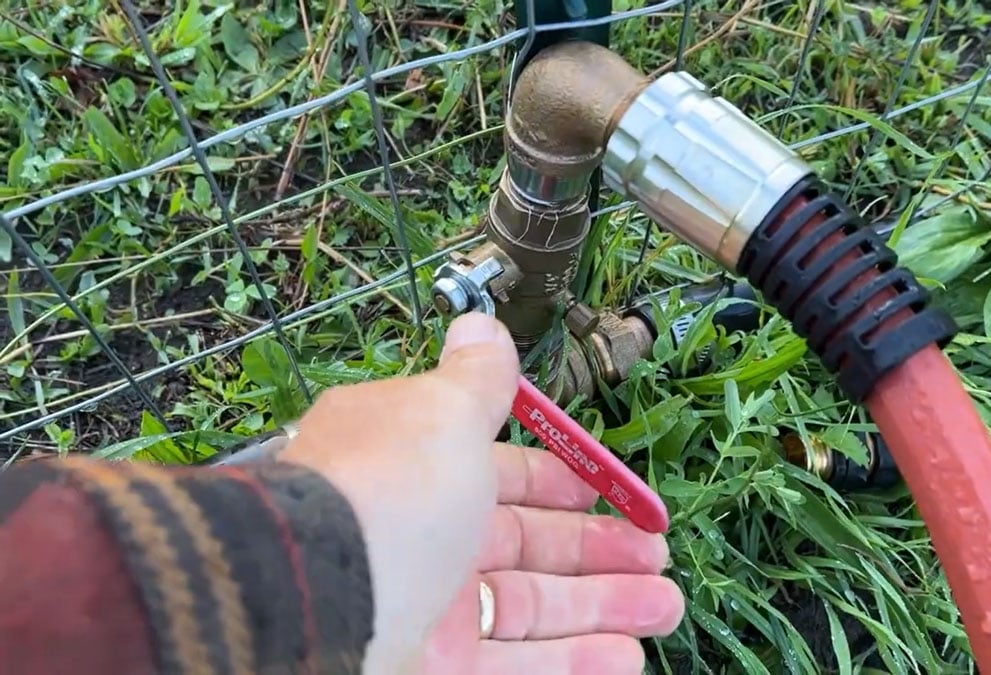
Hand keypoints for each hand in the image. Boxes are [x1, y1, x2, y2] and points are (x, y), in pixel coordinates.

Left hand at [279, 313, 682, 673]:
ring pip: (533, 608)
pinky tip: (626, 658)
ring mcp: (428, 608)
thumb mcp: (443, 415)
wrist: (310, 604)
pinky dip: (573, 661)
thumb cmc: (387, 496)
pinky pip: (516, 666)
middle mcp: (422, 536)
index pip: (506, 473)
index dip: (568, 482)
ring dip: (605, 606)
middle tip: (658, 558)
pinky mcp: (434, 668)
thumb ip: (478, 380)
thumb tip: (480, 325)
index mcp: (422, 467)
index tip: (619, 494)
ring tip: (664, 607)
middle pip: (530, 544)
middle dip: (602, 550)